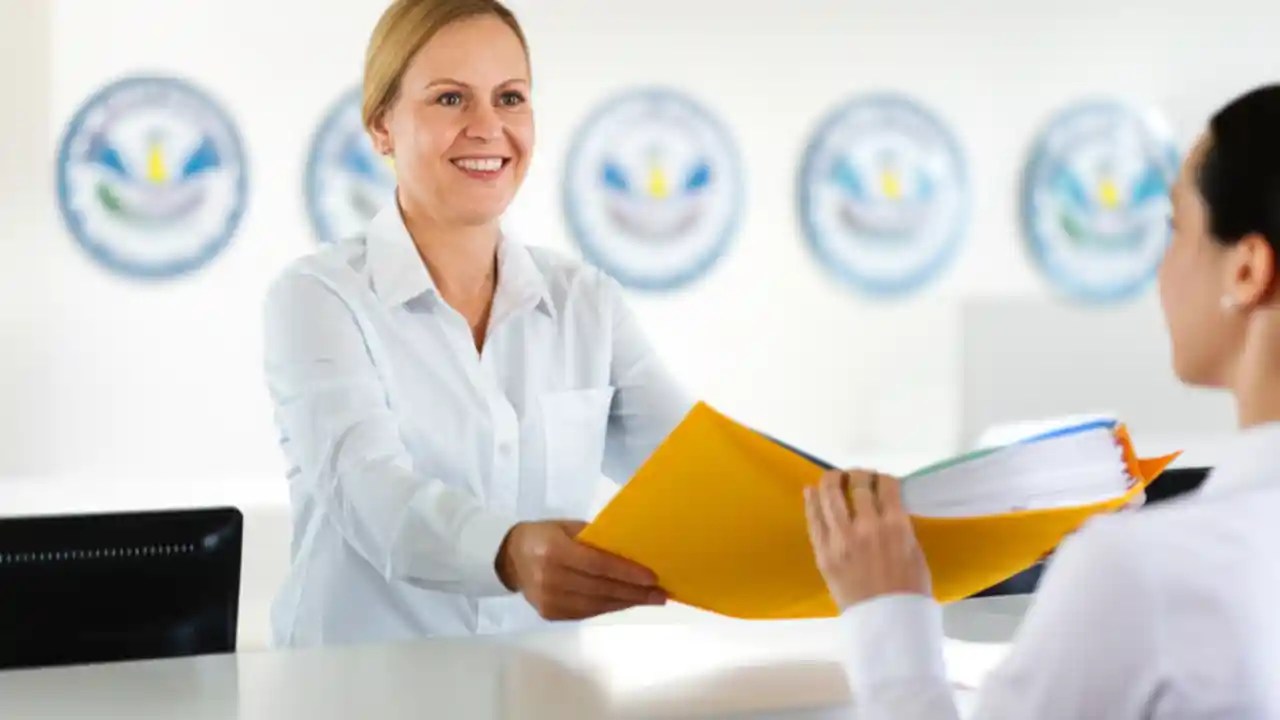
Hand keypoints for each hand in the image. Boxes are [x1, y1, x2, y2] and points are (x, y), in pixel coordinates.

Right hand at [495, 520, 666, 619]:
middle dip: (635, 592)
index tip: (653, 578)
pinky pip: (587, 612)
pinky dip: (609, 607)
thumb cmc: (545, 535)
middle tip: (661, 594)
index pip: (598, 565)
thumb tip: (632, 551)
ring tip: (650, 599)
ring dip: (626, 602)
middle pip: (601, 588)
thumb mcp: (567, 527)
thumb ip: (595, 539)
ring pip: (597, 604)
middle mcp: (550, 579)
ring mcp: (549, 600)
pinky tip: (626, 602)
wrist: (509, 558)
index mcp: (554, 551)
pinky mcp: (551, 614)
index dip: (627, 572)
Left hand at [803, 470, 930, 608]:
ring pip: (829, 495)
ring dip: (832, 480)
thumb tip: (887, 508)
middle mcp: (866, 527)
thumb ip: (900, 526)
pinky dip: (811, 501)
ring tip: (834, 478)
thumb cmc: (908, 591)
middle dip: (858, 475)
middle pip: (857, 484)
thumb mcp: (915, 552)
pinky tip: (811, 491)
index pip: (886, 486)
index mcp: (895, 526)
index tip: (881, 480)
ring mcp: (841, 539)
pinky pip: (814, 520)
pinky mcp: (823, 552)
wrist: (886, 622)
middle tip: (858, 477)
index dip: (883, 478)